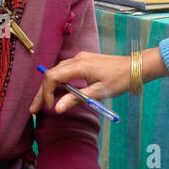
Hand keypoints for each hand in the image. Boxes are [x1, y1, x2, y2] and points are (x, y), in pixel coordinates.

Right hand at [29, 48, 168, 115]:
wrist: (135, 67)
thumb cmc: (120, 80)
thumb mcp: (98, 92)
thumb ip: (76, 100)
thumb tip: (56, 109)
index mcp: (79, 66)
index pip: (53, 77)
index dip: (47, 93)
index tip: (50, 108)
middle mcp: (76, 59)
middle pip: (52, 75)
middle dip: (42, 93)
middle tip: (34, 109)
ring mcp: (80, 58)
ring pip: (57, 72)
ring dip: (49, 88)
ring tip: (42, 104)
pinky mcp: (84, 61)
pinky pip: (65, 71)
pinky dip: (58, 82)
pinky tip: (56, 93)